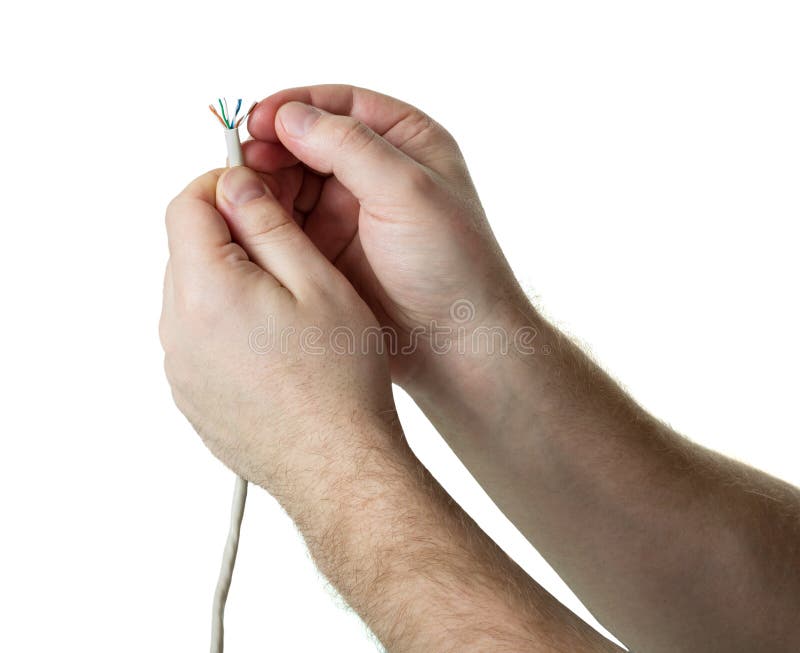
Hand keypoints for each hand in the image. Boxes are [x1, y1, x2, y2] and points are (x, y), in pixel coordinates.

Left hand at [159, 166, 396, 489]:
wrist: (337, 466)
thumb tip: (235, 185)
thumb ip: (268, 226)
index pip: (185, 205)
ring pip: (193, 294)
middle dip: (229, 234)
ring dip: (229, 280)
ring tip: (288, 305)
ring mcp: (180, 368)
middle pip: (186, 250)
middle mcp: (177, 329)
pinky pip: (198, 336)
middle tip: (286, 247)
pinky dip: (226, 323)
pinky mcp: (191, 394)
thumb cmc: (338, 379)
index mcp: (205, 291)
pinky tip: (274, 345)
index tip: (255, 190)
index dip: (221, 185)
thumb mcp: (317, 283)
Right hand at [243, 85, 526, 389]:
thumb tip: (290, 116)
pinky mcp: (329, 248)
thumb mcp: (408, 193)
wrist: (455, 343)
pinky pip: (287, 221)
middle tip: (242, 164)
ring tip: (242, 197)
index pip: (341, 104)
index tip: (256, 120)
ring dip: (263, 184)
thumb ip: (350, 148)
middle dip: (273, 148)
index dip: (295, 106)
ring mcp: (349, 210)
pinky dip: (264, 217)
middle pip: (307, 140)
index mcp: (406, 141)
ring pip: (291, 181)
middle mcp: (375, 171)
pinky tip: (248, 224)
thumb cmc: (452, 264)